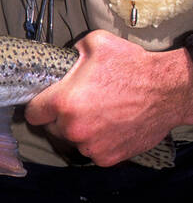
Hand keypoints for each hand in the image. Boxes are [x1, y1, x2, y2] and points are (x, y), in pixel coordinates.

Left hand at [25, 29, 192, 165]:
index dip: (40, 106)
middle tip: (80, 104)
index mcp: (64, 102)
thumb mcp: (95, 44)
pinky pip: (92, 151)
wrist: (168, 91)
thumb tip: (61, 62)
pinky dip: (98, 141)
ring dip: (80, 131)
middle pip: (52, 128)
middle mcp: (74, 128)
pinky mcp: (107, 158)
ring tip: (99, 113)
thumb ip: (70, 55)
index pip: (33, 113)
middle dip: (61, 118)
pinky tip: (111, 125)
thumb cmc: (133, 66)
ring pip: (72, 141)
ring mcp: (91, 146)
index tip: (48, 103)